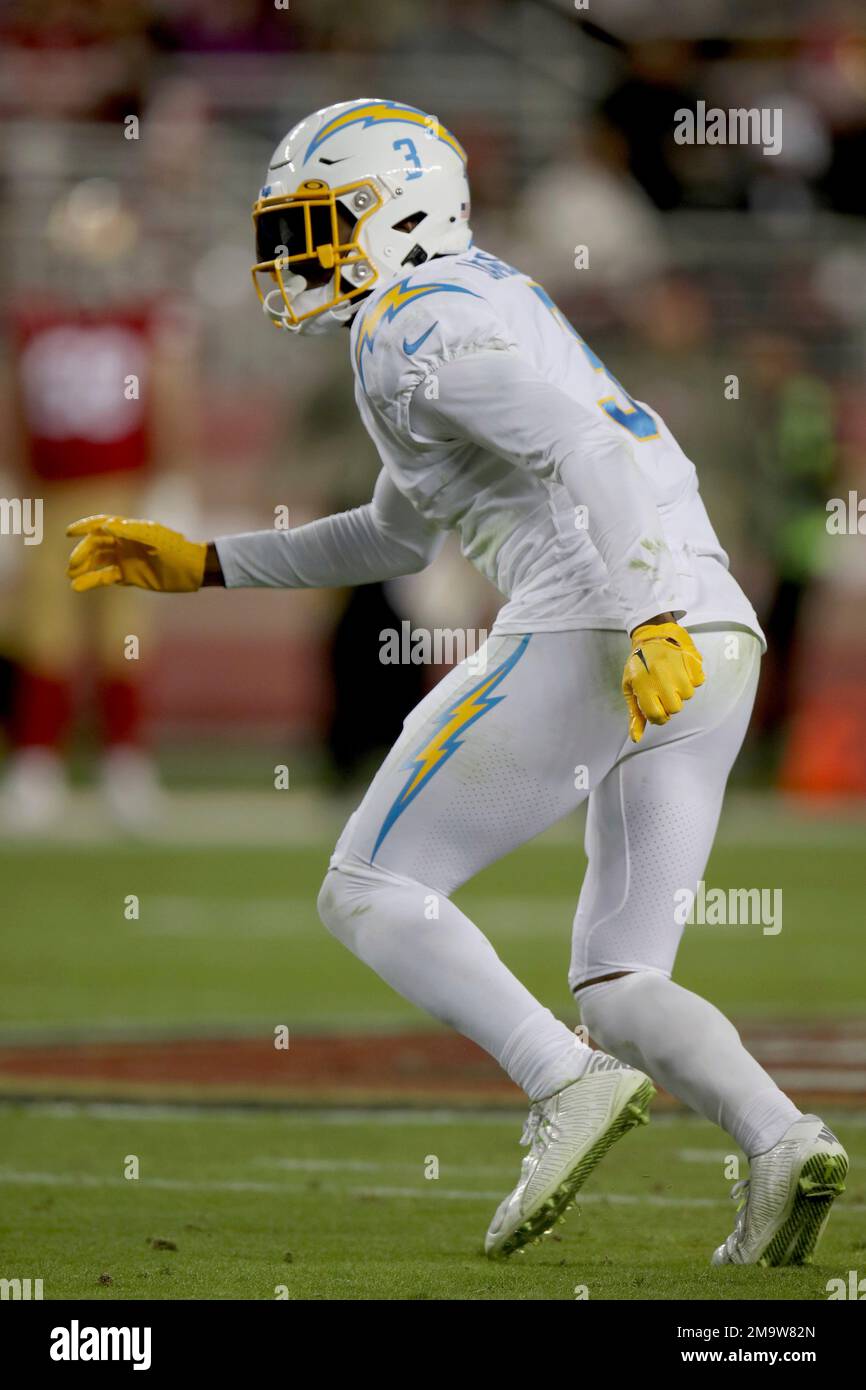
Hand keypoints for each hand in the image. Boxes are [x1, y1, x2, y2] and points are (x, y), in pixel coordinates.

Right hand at [66, 515, 206, 592]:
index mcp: (129, 529)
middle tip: (72, 565)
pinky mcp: (128, 576)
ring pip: (98, 561)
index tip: (68, 533)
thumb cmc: (176, 550)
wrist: (192, 570)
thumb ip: (131, 532)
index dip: (84, 527)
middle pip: (96, 545)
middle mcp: (124, 542)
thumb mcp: (155, 538)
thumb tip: (105, 525)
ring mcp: (125, 559)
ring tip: (70, 575)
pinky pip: (105, 578)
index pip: (101, 524)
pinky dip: (91, 581)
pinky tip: (77, 586)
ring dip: (83, 567)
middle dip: (82, 553)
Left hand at [621, 619, 704, 743]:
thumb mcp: (630, 687)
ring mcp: (678, 669)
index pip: (657, 716)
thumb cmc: (639, 664)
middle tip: (663, 690)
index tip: (656, 707)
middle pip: (675, 708)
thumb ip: (635, 714)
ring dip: (681, 690)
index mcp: (643, 685)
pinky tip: (681, 669)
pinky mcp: (692, 661)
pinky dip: (692, 678)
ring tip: (671, 677)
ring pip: (688, 696)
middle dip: (670, 703)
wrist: (653, 634)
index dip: (658, 716)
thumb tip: (636, 738)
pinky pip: (698, 681)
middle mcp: (661, 677)